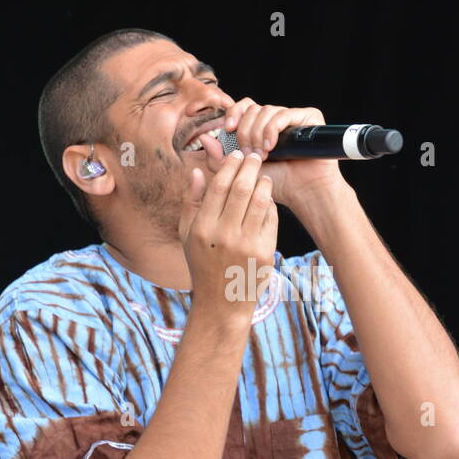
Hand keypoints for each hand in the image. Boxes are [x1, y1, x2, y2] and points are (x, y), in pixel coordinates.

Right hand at [178, 150, 277, 321]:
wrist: (222, 302)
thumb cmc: (203, 265)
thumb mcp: (187, 236)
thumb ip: (191, 202)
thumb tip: (197, 171)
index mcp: (202, 228)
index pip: (218, 186)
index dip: (230, 166)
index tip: (237, 155)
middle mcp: (223, 235)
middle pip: (241, 188)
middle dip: (249, 167)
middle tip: (254, 156)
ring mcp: (246, 245)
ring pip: (260, 200)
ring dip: (263, 183)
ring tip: (262, 176)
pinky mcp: (264, 253)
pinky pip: (270, 219)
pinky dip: (269, 205)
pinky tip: (266, 199)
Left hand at [197, 98, 348, 209]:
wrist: (302, 192)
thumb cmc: (275, 184)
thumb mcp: (240, 173)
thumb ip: (220, 159)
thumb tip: (203, 137)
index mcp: (260, 126)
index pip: (243, 107)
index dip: (233, 113)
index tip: (227, 129)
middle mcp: (276, 118)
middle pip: (251, 108)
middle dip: (245, 131)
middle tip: (248, 154)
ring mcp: (293, 117)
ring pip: (265, 110)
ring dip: (258, 133)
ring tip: (262, 155)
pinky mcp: (309, 118)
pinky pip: (283, 114)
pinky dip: (272, 129)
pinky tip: (271, 146)